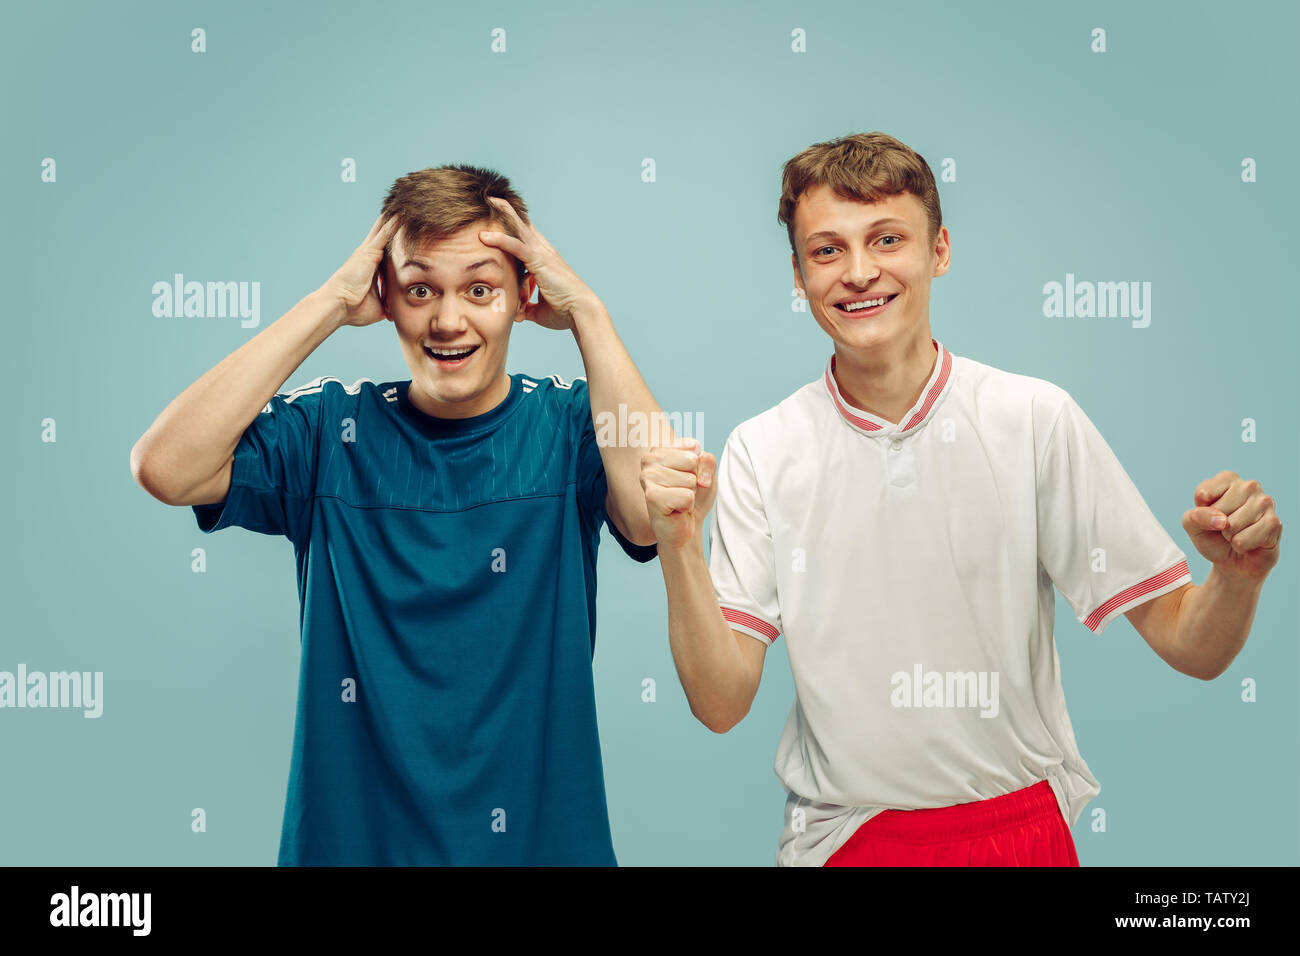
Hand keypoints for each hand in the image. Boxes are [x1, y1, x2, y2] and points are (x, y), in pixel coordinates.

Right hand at [318, 213, 401, 327]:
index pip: (387, 250)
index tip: (408, 231)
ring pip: (386, 229)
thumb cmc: (352, 309)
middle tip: (406, 206)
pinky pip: (385, 234)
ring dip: (396, 217)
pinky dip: (394, 223)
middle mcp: (369, 255)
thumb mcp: (378, 308)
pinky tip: (403, 212)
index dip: (396, 240)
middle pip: (385, 234)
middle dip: (395, 221)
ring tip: (408, 202)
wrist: (338, 306)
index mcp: (371, 267)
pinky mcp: (369, 252)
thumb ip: (388, 306)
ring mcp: (368, 251)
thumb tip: (395, 313)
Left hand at [476, 196, 599, 330]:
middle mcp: (545, 251)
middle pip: (523, 224)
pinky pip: (516, 247)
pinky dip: (500, 240)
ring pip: (519, 228)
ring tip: (489, 200)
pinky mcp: (539, 262)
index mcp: (545, 260)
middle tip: (493, 197)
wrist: (582, 313)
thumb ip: (527, 308)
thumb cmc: (565, 313)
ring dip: (503, 214)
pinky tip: (484, 236)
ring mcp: (542, 254)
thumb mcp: (540, 310)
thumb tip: (517, 314)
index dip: (515, 225)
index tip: (502, 214)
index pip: (527, 237)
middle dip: (508, 210)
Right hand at [640, 438, 717, 549]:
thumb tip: (701, 478)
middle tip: (683, 491)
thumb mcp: (707, 472)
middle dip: (695, 480)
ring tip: (679, 500)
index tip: (688, 477)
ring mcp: (648, 477)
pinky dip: (687, 506)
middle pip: (691, 461)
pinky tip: (676, 510)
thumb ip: (708, 461)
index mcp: (661, 449)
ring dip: (690, 494)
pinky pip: (687, 496)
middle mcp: (649, 459)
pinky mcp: (652, 497)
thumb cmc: (695, 496)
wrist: (688, 525)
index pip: (693, 446)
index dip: (699, 465)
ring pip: (689, 479)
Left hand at [1183, 471, 1281, 581]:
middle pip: (1219, 509)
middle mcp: (1249, 486)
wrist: (1233, 562)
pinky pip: (1245, 538)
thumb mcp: (1193, 525)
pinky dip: (1241, 546)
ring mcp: (1265, 503)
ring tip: (1238, 534)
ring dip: (1230, 536)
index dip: (1200, 513)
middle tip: (1226, 528)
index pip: (1203, 494)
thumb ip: (1196, 516)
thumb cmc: (1213, 537)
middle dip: (1217, 525)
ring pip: (1232, 524)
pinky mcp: (1274, 522)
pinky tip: (1249, 542)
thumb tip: (1223, 521)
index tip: (1210, 516)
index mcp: (1227, 479)